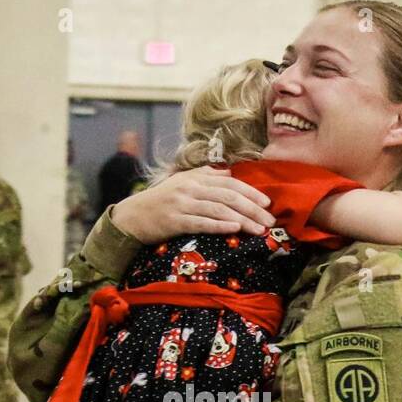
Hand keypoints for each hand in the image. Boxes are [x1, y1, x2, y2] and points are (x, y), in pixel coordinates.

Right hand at [111, 166, 276, 243]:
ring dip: (242, 219)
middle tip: (270, 221)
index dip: (250, 192)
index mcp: (195, 178)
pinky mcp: (174, 221)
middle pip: (228, 196)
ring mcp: (182, 204)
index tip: (267, 203)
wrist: (132, 217)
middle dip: (252, 208)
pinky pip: (201, 222)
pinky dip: (219, 225)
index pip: (229, 183)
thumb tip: (229, 172)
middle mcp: (190, 188)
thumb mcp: (182, 183)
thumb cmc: (160, 201)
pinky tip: (234, 228)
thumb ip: (206, 176)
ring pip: (219, 209)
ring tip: (259, 229)